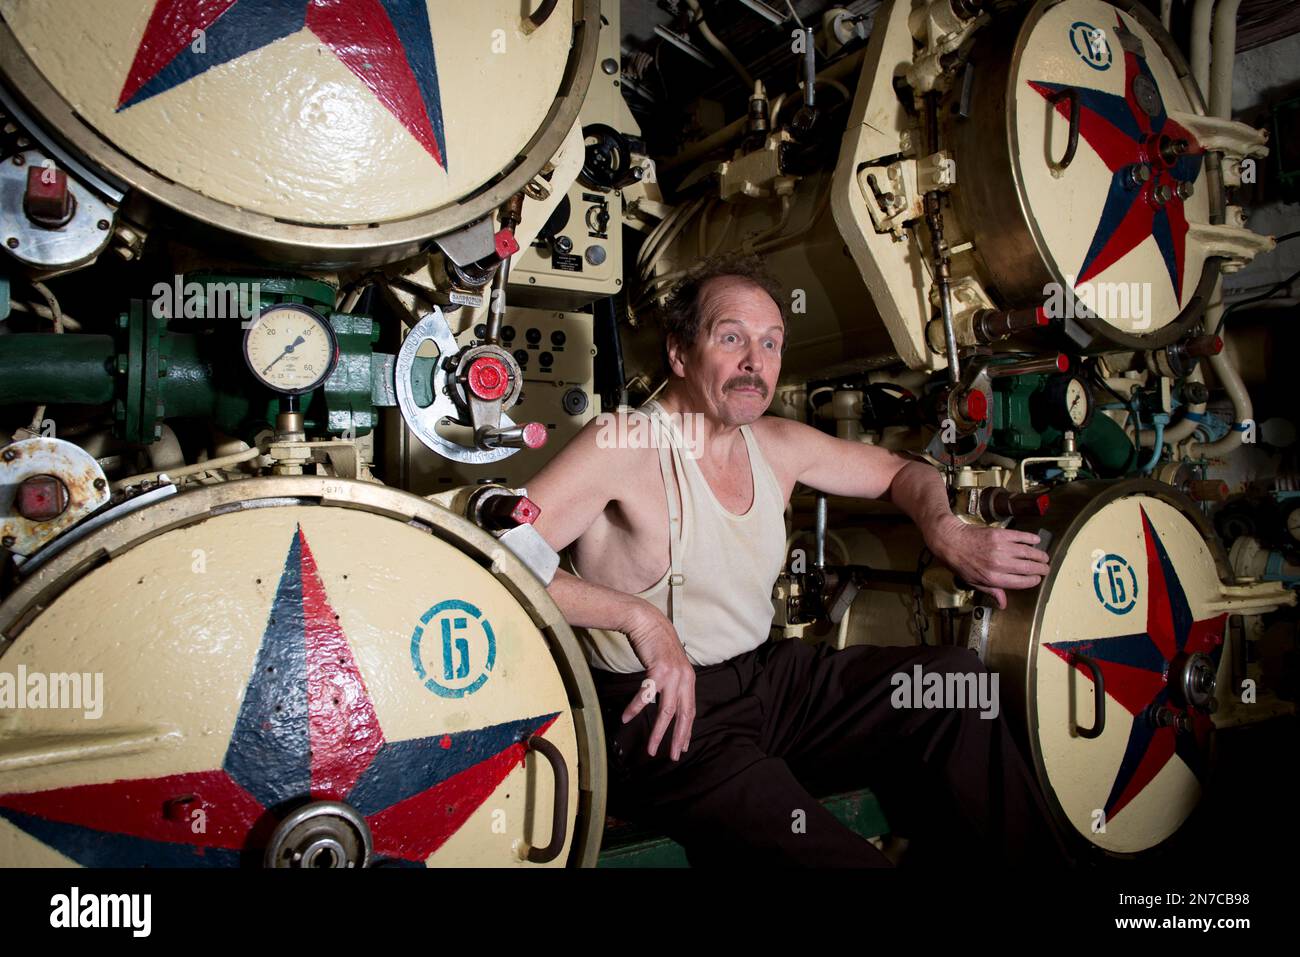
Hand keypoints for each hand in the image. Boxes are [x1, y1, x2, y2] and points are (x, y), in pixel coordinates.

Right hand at [620, 601, 695, 760]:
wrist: (648, 622)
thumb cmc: (656, 644)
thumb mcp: (672, 666)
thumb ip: (674, 683)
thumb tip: (669, 703)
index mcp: (689, 680)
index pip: (691, 711)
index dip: (687, 730)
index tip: (684, 747)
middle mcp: (684, 679)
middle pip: (682, 715)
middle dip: (678, 738)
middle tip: (673, 756)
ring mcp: (672, 675)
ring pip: (666, 711)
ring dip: (658, 732)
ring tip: (651, 748)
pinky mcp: (658, 670)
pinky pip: (645, 696)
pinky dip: (635, 708)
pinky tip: (627, 719)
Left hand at [927, 516, 1049, 609]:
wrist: (951, 541)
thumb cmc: (961, 564)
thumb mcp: (973, 582)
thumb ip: (992, 591)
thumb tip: (1004, 604)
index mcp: (993, 578)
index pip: (1021, 582)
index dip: (1032, 581)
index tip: (1037, 579)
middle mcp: (999, 564)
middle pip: (1028, 568)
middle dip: (1040, 569)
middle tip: (1046, 568)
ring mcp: (1001, 548)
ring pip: (1028, 552)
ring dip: (1039, 555)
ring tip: (1044, 557)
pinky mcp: (1000, 534)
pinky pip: (1021, 537)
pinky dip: (1031, 538)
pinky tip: (1037, 540)